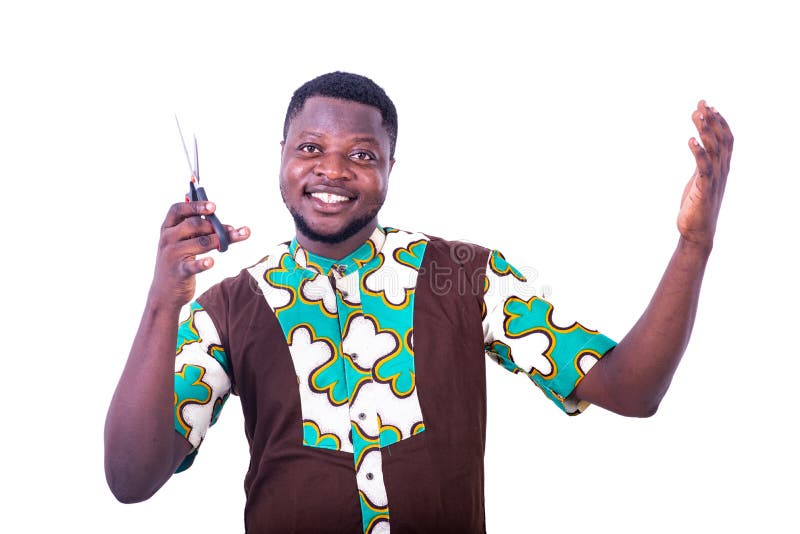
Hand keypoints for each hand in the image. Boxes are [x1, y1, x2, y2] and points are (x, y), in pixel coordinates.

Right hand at [149, 201, 249, 310]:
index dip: (196, 205)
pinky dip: (203, 263)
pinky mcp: (179, 271)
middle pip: (193, 225)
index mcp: (167, 228)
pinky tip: (211, 262)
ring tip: (233, 239)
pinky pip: (193, 265)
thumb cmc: (178, 261)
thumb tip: (227, 227)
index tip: (214, 206)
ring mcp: (172, 255)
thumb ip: (198, 231)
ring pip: (200, 243)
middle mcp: (167, 239)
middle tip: (231, 230)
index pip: (178, 209)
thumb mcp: (181, 242)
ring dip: (219, 240)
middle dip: (215, 226)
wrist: (164, 292)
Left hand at [677, 100, 733, 250]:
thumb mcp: (701, 181)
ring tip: (696, 115)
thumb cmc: (696, 207)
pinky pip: (703, 167)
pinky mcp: (703, 189)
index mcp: (721, 168)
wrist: (696, 232)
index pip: (726, 139)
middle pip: (721, 140)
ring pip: (713, 149)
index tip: (709, 106)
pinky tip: (690, 140)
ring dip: (705, 130)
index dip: (719, 122)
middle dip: (712, 120)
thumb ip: (703, 166)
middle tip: (702, 104)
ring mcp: (713, 180)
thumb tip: (699, 151)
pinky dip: (698, 152)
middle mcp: (721, 171)